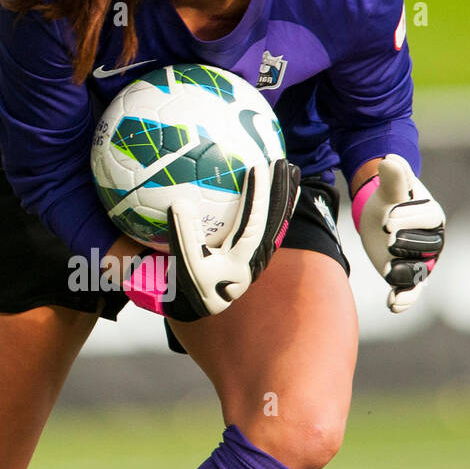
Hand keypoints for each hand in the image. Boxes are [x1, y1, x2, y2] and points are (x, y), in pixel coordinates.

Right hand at [124, 157, 300, 319]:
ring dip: (284, 197)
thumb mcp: (178, 264)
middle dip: (280, 192)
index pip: (252, 225)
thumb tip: (178, 202)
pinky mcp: (255, 254)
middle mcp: (253, 261)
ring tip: (290, 169)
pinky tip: (279, 186)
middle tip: (283, 161)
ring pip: (276, 224)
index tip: (256, 167)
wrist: (189, 306)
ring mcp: (256, 257)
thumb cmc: (179, 285)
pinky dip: (276, 205)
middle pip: (273, 222)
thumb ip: (180, 236)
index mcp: (237, 263)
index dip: (255, 197)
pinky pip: (270, 225)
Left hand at [351, 154, 443, 313]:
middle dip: (407, 243)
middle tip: (388, 240)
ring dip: (405, 271)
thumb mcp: (389, 189)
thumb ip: (393, 176)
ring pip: (419, 269)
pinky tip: (392, 304)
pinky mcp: (408, 277)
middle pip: (427, 244)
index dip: (409, 218)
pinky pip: (412, 292)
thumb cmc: (389, 201)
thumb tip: (389, 159)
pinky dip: (404, 299)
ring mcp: (423, 260)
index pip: (428, 217)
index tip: (388, 219)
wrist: (380, 219)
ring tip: (388, 269)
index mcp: (432, 214)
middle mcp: (433, 240)